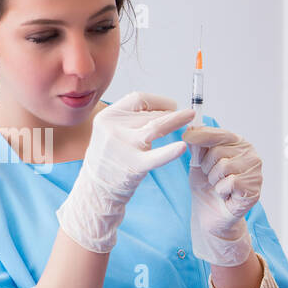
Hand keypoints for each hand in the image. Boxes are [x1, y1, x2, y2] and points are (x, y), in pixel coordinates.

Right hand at [56, 92, 194, 252]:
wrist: (97, 189)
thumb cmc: (110, 158)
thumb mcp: (111, 131)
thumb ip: (130, 118)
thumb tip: (163, 108)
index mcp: (107, 116)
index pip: (138, 98)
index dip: (159, 101)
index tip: (172, 106)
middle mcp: (113, 128)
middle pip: (149, 114)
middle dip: (169, 114)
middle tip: (185, 116)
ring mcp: (123, 147)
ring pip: (155, 127)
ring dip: (176, 120)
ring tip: (191, 116)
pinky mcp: (133, 166)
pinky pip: (156, 157)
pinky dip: (169, 152)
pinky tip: (182, 147)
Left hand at [183, 125, 262, 266]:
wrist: (209, 215)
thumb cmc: (206, 187)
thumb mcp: (197, 162)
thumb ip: (197, 146)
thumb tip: (191, 128)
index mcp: (238, 143)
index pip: (219, 133)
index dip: (200, 135)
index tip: (185, 136)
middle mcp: (250, 154)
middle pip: (218, 151)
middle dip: (207, 167)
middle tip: (211, 177)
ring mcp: (255, 171)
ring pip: (224, 167)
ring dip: (214, 180)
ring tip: (218, 186)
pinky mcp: (254, 188)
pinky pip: (230, 182)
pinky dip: (222, 191)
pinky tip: (226, 195)